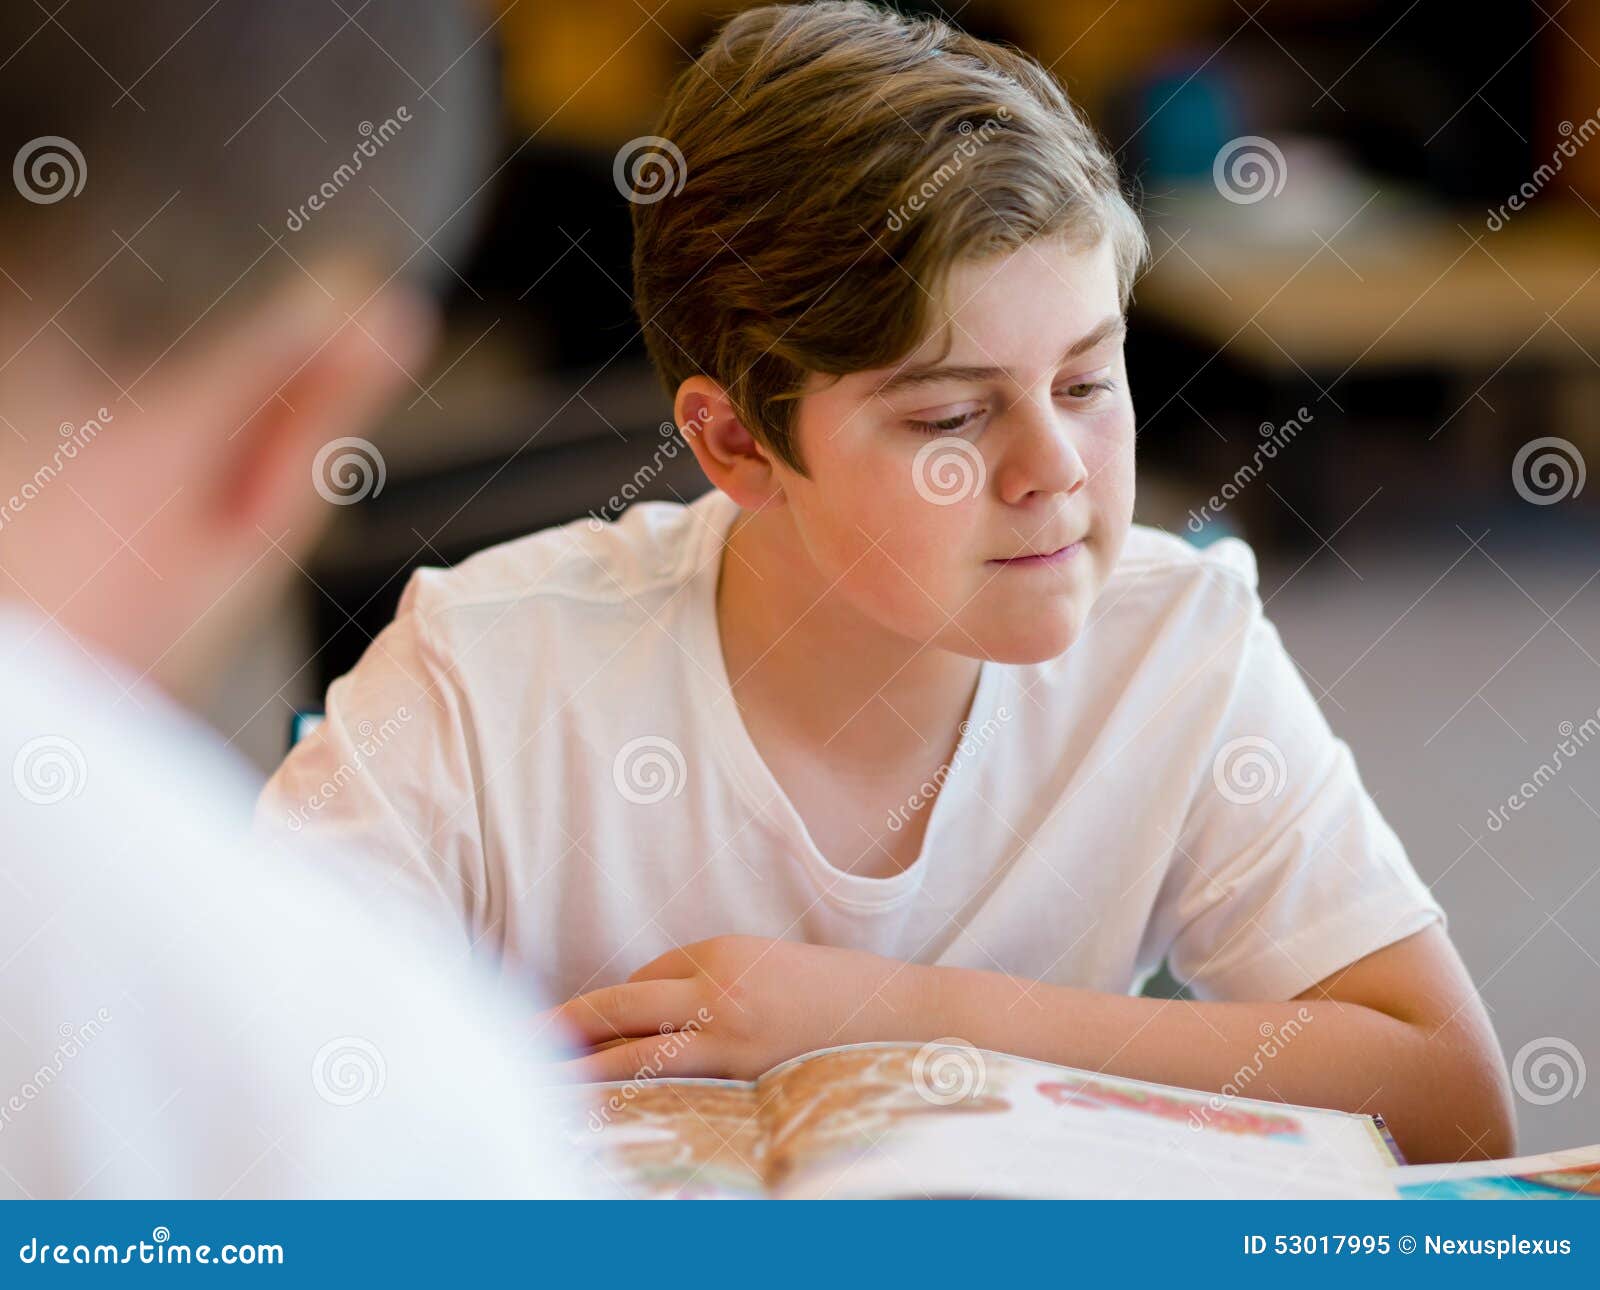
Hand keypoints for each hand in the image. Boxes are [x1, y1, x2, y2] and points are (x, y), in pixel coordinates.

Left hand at [543, 935, 928, 1082]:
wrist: (907, 1016)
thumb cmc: (844, 1000)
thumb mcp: (774, 973)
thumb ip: (723, 985)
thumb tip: (668, 1018)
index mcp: (722, 948)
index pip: (646, 978)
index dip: (618, 1009)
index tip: (587, 1031)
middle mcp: (715, 979)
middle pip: (618, 1003)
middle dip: (565, 1024)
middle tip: (523, 1039)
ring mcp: (726, 1026)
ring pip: (630, 1045)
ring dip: (579, 1067)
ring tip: (535, 1082)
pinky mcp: (742, 1067)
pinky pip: (667, 1083)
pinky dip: (627, 1095)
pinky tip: (602, 1110)